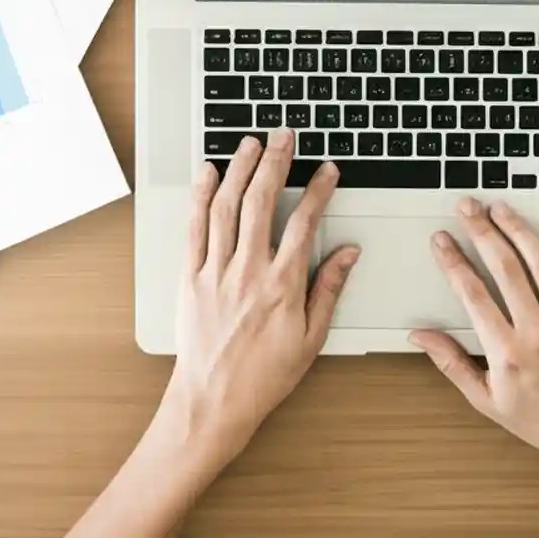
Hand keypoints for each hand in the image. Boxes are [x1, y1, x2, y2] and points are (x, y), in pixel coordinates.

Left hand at [165, 129, 359, 461]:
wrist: (213, 400)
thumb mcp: (312, 337)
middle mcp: (248, 271)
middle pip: (262, 202)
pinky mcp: (190, 277)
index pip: (305, 222)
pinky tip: (208, 174)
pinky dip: (201, 197)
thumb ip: (329, 288)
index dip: (318, 190)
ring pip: (226, 207)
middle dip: (274, 162)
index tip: (326, 171)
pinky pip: (194, 228)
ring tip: (250, 143)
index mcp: (282, 285)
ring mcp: (215, 272)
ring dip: (239, 169)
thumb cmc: (264, 375)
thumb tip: (348, 252)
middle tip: (284, 137)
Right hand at [409, 198, 538, 471]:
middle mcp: (538, 331)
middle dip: (481, 230)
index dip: (452, 261)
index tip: (441, 240)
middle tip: (467, 207)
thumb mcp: (485, 399)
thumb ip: (451, 363)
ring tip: (500, 208)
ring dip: (518, 229)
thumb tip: (421, 337)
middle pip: (504, 267)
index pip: (472, 293)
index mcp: (506, 352)